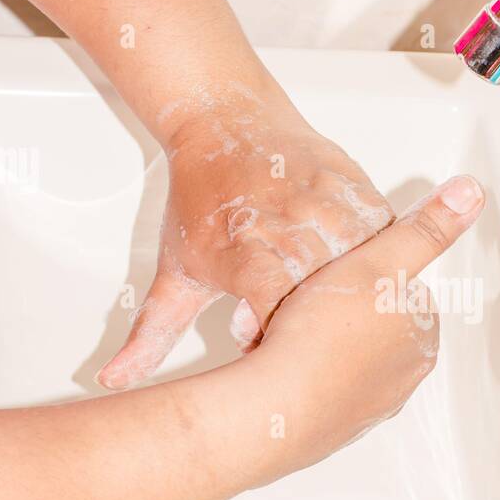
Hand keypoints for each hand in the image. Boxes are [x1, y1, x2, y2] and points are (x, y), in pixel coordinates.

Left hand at [97, 79, 392, 389]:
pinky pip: (385, 236)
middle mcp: (287, 223)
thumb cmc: (200, 201)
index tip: (268, 343)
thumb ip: (154, 334)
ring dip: (354, 293)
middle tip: (304, 328)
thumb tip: (115, 380)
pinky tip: (356, 273)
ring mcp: (325, 203)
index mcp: (243, 250)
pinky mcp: (354, 186)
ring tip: (332, 304)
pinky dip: (377, 259)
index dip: (279, 336)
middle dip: (320, 321)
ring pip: (365, 264)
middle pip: (327, 292)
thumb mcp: (176, 272)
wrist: (223, 119)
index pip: (277, 307)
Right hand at [244, 174, 484, 478]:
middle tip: (304, 302)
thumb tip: (472, 194)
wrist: (274, 408)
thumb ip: (425, 228)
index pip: (402, 288)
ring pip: (340, 355)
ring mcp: (370, 407)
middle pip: (369, 322)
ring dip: (314, 340)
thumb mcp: (378, 259)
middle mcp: (404, 378)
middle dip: (337, 308)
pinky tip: (278, 361)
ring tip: (286, 331)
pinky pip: (317, 387)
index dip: (363, 272)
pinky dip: (300, 373)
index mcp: (423, 337)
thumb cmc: (323, 334)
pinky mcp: (333, 429)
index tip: (336, 273)